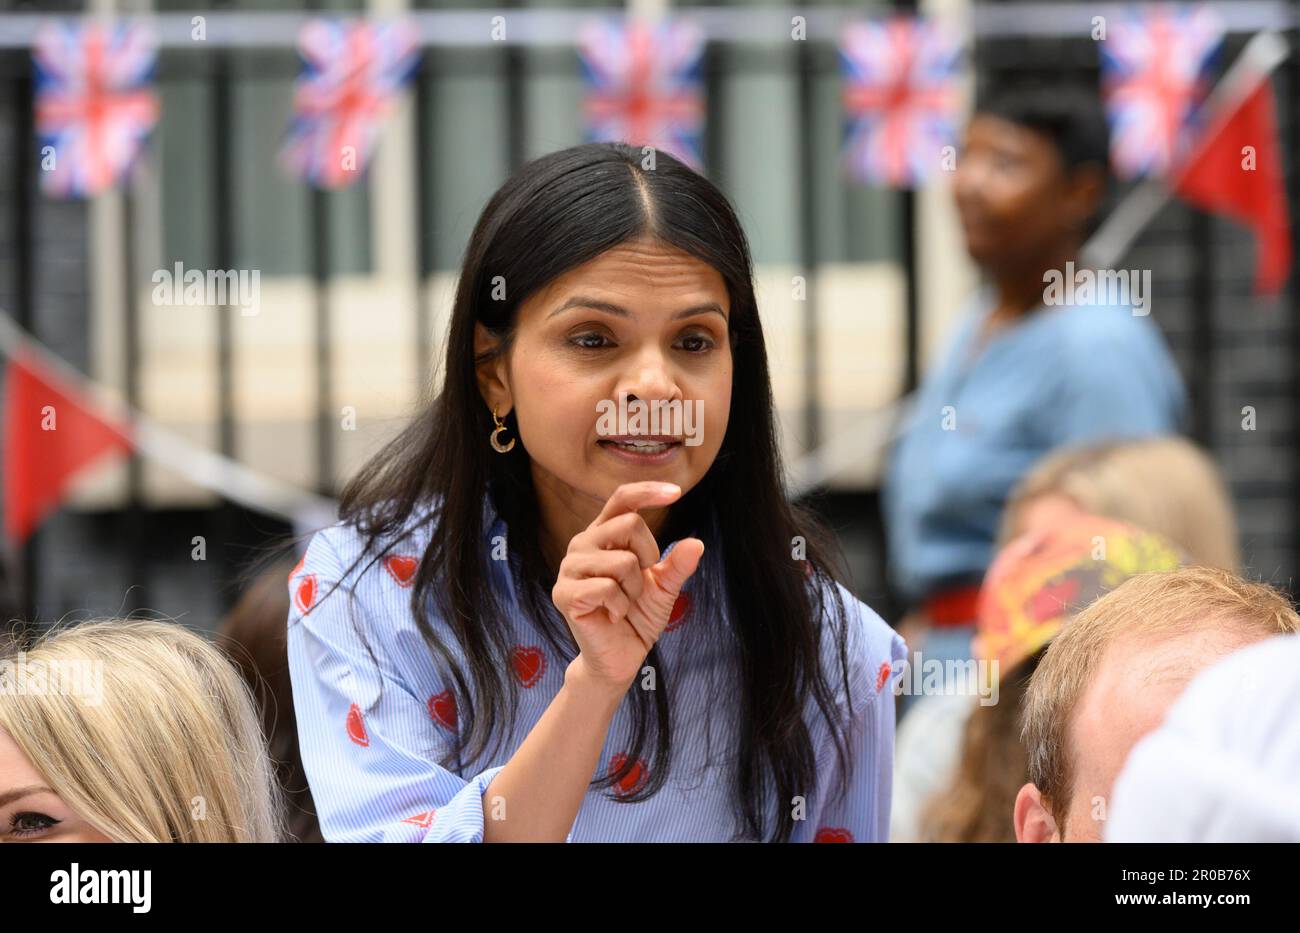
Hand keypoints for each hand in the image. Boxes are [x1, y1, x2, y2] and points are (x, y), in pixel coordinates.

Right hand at [551, 481, 704, 691]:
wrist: (620, 657)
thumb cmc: (637, 618)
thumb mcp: (664, 588)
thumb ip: (677, 565)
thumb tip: (696, 544)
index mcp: (603, 534)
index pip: (622, 499)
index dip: (647, 491)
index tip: (677, 492)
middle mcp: (582, 544)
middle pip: (629, 524)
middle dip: (647, 558)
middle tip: (637, 585)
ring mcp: (569, 568)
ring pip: (622, 561)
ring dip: (634, 589)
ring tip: (623, 604)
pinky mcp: (564, 594)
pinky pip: (607, 588)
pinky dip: (620, 606)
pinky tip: (611, 615)